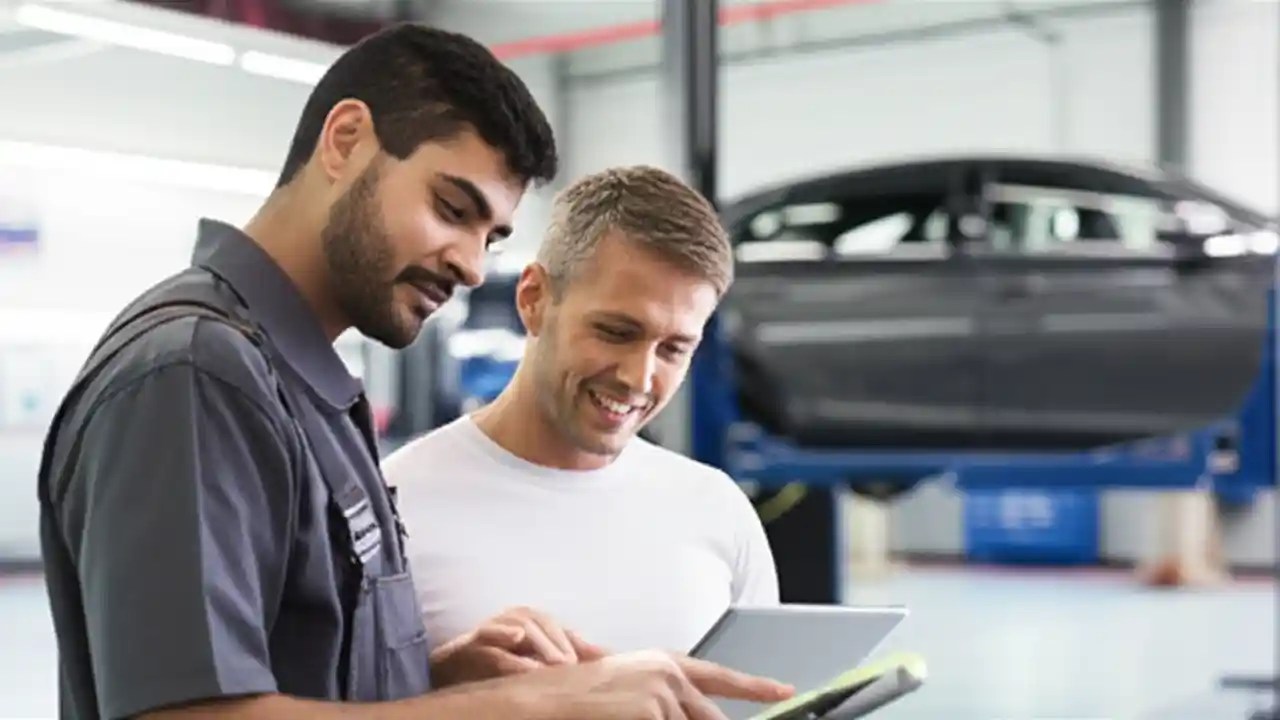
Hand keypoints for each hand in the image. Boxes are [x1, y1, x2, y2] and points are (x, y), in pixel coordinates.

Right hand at [429, 607, 605, 686]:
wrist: (455, 667)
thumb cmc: (503, 659)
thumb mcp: (538, 656)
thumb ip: (570, 650)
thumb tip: (608, 655)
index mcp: (532, 620)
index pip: (560, 629)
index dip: (577, 643)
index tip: (597, 661)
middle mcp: (514, 618)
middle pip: (543, 625)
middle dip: (559, 645)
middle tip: (572, 667)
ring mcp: (493, 627)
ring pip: (521, 629)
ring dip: (541, 646)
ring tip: (556, 666)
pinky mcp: (473, 642)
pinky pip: (492, 641)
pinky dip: (507, 645)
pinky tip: (523, 656)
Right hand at [529, 650, 794, 719]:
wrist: (541, 698)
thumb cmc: (576, 700)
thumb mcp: (628, 694)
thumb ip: (665, 704)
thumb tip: (687, 715)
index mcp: (663, 664)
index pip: (720, 677)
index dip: (755, 685)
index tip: (784, 690)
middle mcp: (668, 673)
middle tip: (654, 716)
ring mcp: (662, 693)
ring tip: (622, 718)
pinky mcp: (651, 712)